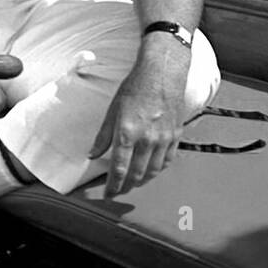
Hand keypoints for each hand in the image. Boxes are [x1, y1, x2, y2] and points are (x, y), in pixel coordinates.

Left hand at [89, 57, 188, 197]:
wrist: (162, 72)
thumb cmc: (136, 87)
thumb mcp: (113, 109)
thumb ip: (103, 135)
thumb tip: (92, 154)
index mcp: (127, 132)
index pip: (118, 169)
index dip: (112, 186)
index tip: (108, 194)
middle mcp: (147, 139)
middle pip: (136, 175)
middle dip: (125, 187)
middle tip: (118, 191)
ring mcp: (163, 139)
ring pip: (152, 172)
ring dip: (141, 181)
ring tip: (133, 184)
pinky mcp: (175, 136)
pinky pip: (167, 161)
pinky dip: (157, 170)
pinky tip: (151, 170)